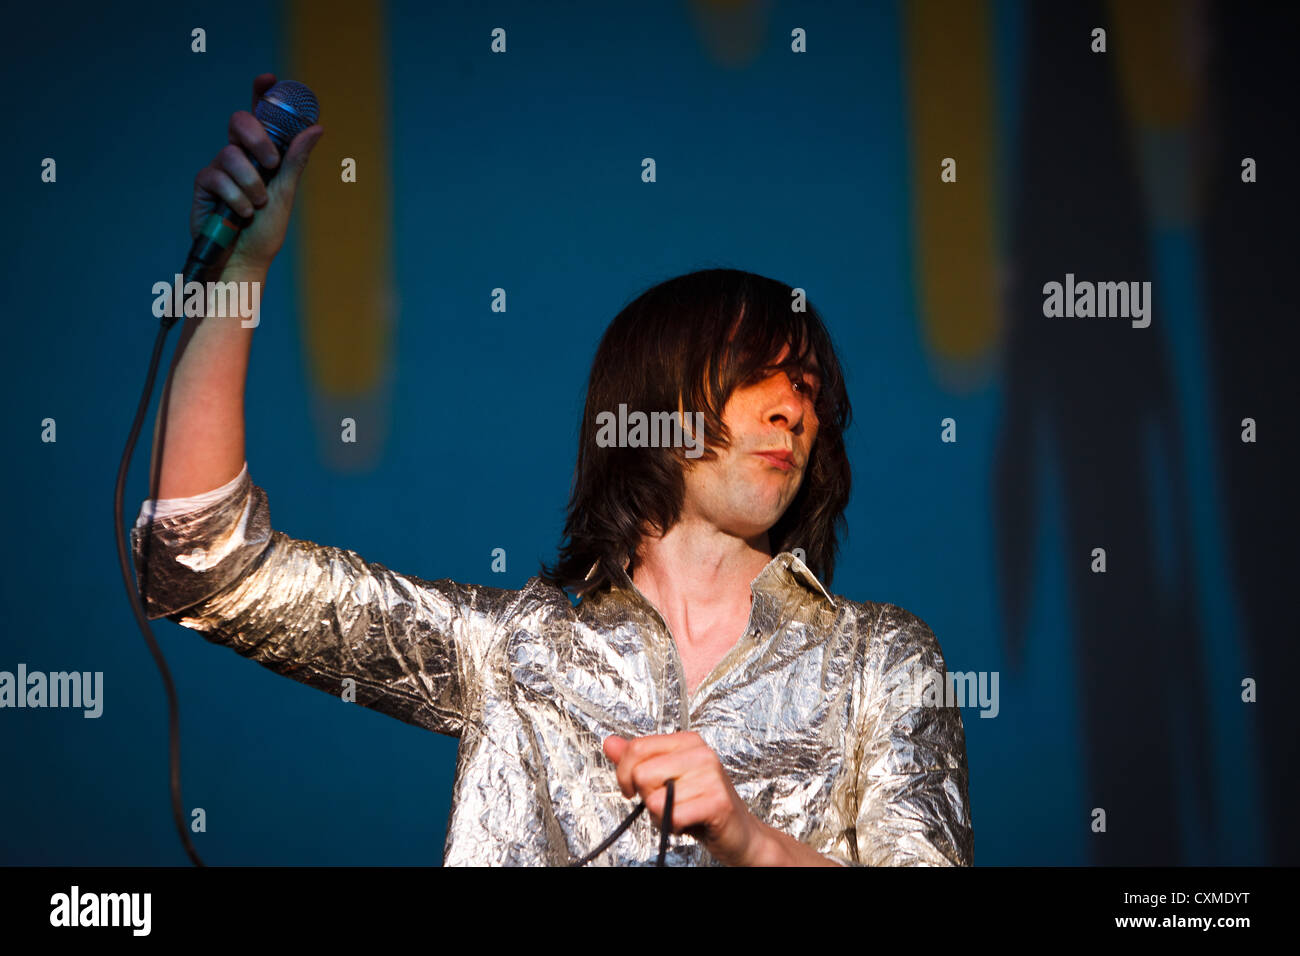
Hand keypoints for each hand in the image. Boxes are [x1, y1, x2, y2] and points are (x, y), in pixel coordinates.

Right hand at [190, 72, 324, 274]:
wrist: (244, 260)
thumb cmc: (265, 231)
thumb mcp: (286, 193)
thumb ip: (295, 160)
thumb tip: (316, 128)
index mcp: (263, 155)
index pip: (261, 116)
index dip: (262, 94)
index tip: (269, 79)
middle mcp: (240, 156)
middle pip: (240, 122)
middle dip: (257, 139)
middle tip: (270, 163)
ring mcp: (220, 168)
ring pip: (231, 153)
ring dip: (251, 183)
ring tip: (257, 205)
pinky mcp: (205, 184)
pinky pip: (218, 176)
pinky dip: (236, 198)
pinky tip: (241, 213)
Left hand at [603, 731, 766, 865]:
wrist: (738, 834)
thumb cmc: (700, 805)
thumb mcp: (664, 778)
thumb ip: (636, 760)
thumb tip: (610, 742)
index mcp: (687, 741)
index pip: (636, 748)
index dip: (624, 774)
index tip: (633, 789)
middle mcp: (701, 752)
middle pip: (641, 773)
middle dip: (647, 797)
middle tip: (669, 803)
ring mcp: (711, 775)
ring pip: (654, 798)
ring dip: (662, 815)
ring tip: (682, 813)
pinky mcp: (716, 801)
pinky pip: (672, 816)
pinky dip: (674, 827)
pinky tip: (689, 823)